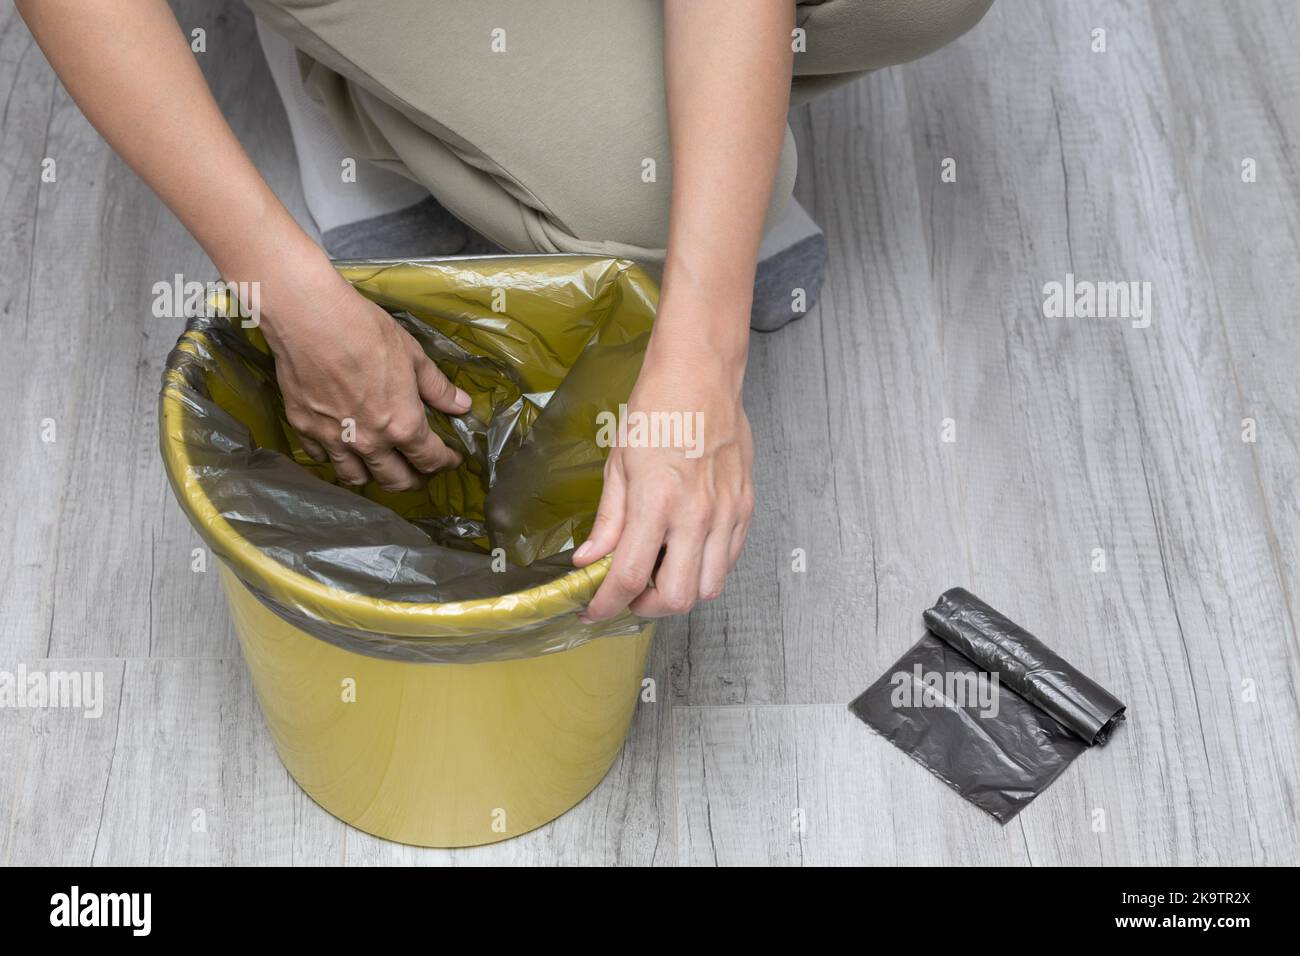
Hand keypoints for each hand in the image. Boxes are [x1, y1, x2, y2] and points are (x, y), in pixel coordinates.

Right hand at [259, 264, 469, 490]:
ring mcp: (333, 439)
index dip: (446, 462)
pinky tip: (341, 448)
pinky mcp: (304, 428)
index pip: (430, 459)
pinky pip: (322, 458)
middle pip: (395, 481)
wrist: (311, 318)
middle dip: (413, 480)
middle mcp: (369, 442)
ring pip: (355, 478)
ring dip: (373, 477)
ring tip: (381, 467)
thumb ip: (437, 388)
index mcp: (402, 426)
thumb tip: (462, 406)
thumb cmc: (366, 332)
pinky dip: (334, 458)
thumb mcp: (413, 356)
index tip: (451, 460)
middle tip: (420, 472)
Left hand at [574, 345, 754, 618]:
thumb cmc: (659, 407)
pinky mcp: (745, 507)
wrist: (702, 374)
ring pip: (708, 587)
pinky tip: (684, 550)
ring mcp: (727, 513)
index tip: (593, 610)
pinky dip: (705, 568)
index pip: (628, 576)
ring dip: (679, 591)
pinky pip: (729, 560)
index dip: (606, 604)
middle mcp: (697, 514)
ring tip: (658, 571)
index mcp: (657, 501)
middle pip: (676, 597)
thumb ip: (608, 519)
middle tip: (628, 592)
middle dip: (646, 606)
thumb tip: (588, 559)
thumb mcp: (618, 462)